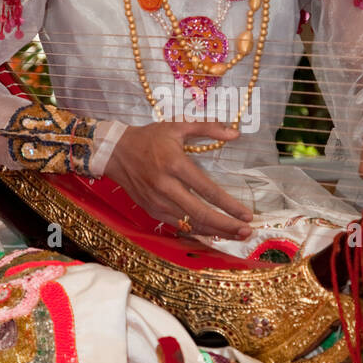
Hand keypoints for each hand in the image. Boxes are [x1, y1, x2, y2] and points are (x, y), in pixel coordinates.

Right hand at [105, 121, 253, 239]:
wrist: (115, 151)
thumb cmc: (148, 138)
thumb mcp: (177, 126)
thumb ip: (208, 128)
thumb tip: (235, 134)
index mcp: (175, 165)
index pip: (208, 190)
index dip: (229, 205)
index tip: (247, 214)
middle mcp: (166, 187)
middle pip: (201, 213)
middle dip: (226, 225)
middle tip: (247, 232)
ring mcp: (157, 202)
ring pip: (190, 224)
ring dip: (215, 232)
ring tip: (235, 236)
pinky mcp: (151, 210)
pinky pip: (178, 225)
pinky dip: (196, 231)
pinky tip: (212, 233)